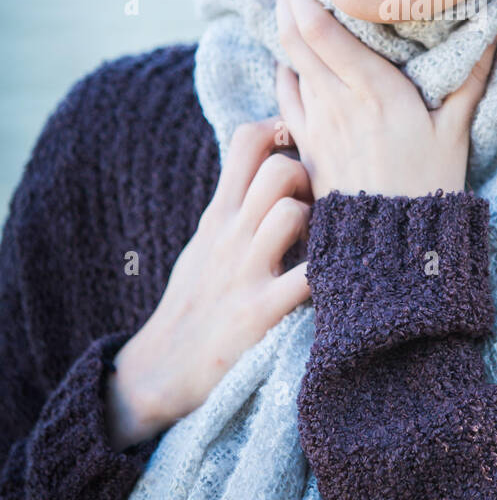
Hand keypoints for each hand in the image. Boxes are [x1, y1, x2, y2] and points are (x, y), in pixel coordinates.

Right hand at [105, 117, 312, 451]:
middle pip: (280, 168)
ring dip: (319, 225)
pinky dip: (328, 275)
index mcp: (220, 214)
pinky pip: (307, 278)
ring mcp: (246, 273)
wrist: (161, 369)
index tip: (298, 150)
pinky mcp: (262, 313)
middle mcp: (232, 235)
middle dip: (310, 179)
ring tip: (321, 247)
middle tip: (318, 209)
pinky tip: (332, 283)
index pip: (247, 140)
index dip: (281, 130)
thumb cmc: (195, 300)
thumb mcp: (206, 240)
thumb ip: (234, 200)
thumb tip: (272, 157)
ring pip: (293, 213)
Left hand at [275, 0, 496, 199]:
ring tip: (287, 9)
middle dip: (287, 4)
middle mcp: (337, 103)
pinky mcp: (307, 147)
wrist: (391, 249)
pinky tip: (290, 62)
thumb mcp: (455, 131)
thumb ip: (469, 76)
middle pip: (296, 40)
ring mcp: (316, 126)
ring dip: (285, 35)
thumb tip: (491, 27)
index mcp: (374, 91)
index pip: (322, 32)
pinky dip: (285, 73)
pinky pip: (284, 100)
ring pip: (289, 65)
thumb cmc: (430, 186)